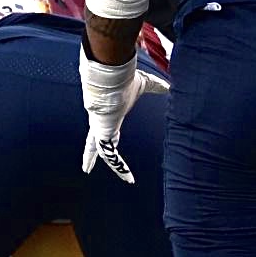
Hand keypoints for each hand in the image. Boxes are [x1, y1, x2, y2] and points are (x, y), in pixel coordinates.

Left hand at [78, 45, 166, 181]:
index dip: (110, 139)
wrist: (111, 79)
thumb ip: (156, 87)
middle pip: (96, 143)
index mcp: (110, 116)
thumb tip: (169, 86)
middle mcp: (102, 124)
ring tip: (86, 170)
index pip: (109, 132)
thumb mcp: (145, 85)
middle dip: (92, 153)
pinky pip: (109, 154)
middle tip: (87, 165)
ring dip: (92, 160)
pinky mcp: (103, 133)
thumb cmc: (125, 81)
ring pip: (97, 150)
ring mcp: (100, 129)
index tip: (112, 142)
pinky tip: (125, 176)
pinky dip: (118, 166)